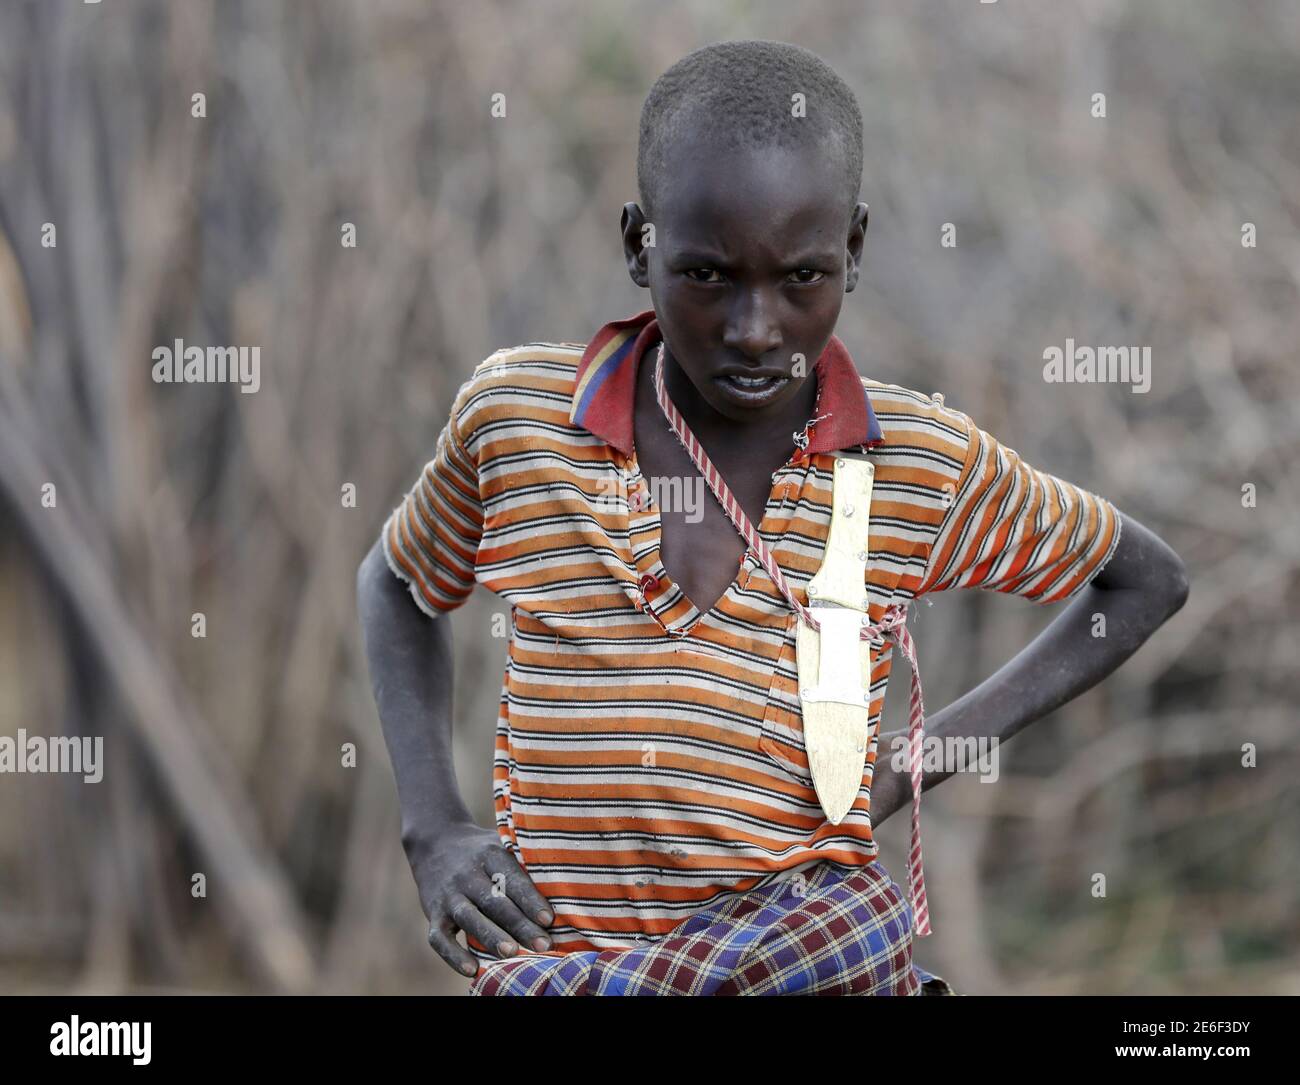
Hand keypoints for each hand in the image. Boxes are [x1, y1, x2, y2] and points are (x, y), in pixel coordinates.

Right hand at [407, 821, 554, 978]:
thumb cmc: (482, 852)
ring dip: (491, 936)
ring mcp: (448, 895)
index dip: (530, 899)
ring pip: (469, 917)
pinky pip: (439, 938)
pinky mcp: (432, 914)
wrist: (434, 841)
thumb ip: (523, 866)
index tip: (549, 919)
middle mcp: (467, 874)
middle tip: (543, 945)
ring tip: (512, 954)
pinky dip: (454, 955)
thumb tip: (563, 893)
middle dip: (519, 924)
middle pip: (494, 900)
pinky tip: (472, 970)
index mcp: (490, 854)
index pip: (511, 877)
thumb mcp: (500, 846)